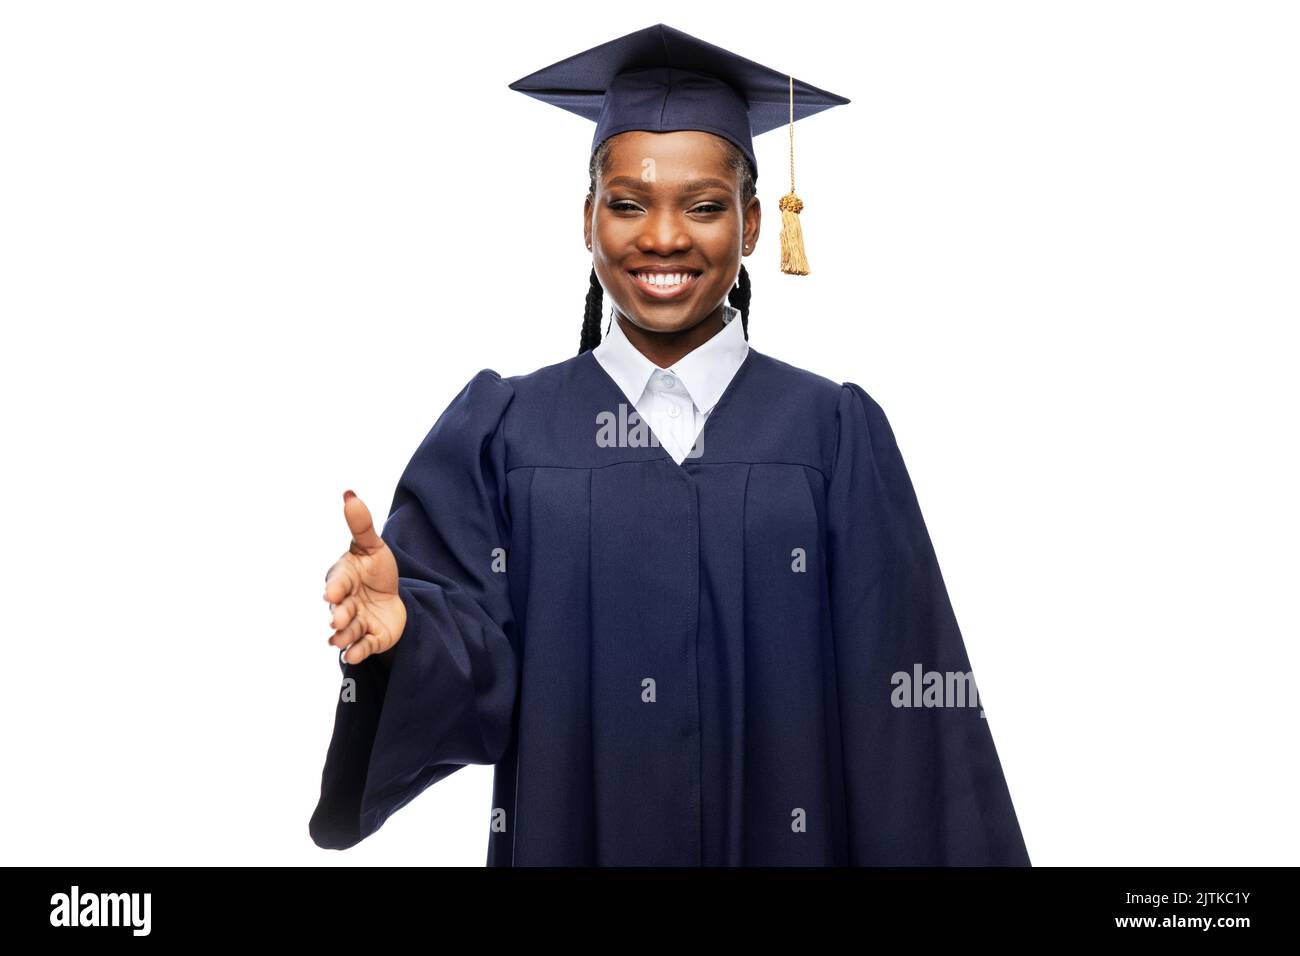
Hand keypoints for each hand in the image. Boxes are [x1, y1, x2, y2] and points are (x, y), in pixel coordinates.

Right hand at [324, 490, 406, 663]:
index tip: (331, 593)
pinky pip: (364, 647)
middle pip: (341, 611)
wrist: (390, 596)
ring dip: (345, 637)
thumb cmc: (375, 570)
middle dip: (340, 616)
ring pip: (349, 632)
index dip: (335, 589)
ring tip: (341, 641)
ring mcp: (357, 623)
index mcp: (343, 580)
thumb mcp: (373, 547)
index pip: (337, 584)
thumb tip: (349, 494)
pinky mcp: (371, 638)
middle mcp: (345, 604)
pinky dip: (359, 652)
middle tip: (337, 621)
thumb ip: (361, 526)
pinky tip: (355, 656)